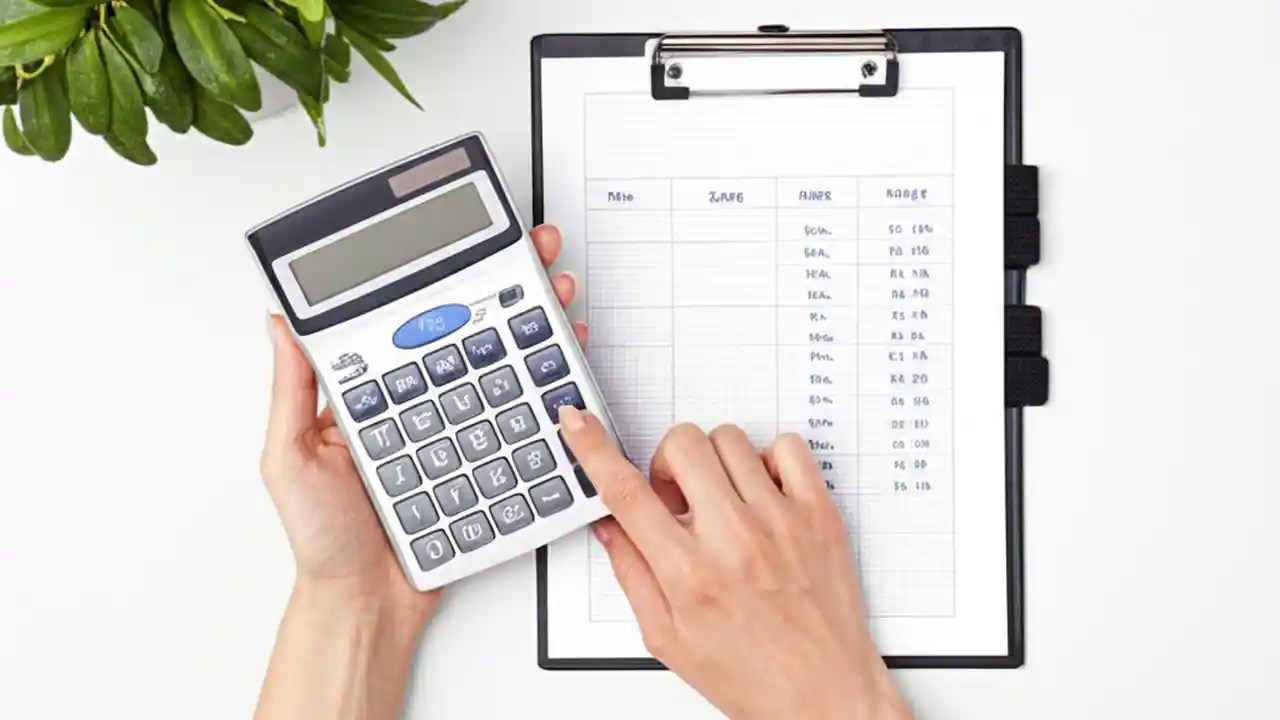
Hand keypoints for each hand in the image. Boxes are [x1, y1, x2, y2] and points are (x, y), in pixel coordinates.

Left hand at [258, 223, 583, 614]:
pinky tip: (562, 369)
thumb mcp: (288, 458)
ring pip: (502, 370)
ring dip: (536, 329)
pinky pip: (519, 423)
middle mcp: (418, 405)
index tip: (462, 247)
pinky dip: (547, 394)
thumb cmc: (321, 539)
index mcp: (372, 396)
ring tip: (558, 297)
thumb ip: (292, 392)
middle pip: (466, 334)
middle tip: (536, 254)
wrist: (364, 605)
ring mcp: (456, 432)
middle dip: (507, 288)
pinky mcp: (485, 461)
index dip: (436, 281)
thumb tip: (279, 323)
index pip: (406, 322)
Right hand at [558, 411, 912, 719]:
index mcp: (688, 574)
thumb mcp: (667, 639)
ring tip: (723, 500)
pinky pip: (788, 447)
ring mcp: (781, 522)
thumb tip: (609, 524)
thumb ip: (632, 574)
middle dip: (667, 462)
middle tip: (677, 496)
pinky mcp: (819, 514)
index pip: (625, 492)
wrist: (824, 696)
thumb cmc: (751, 676)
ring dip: (714, 461)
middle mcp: (734, 540)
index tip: (577, 421)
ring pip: (729, 438)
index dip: (592, 448)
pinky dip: (769, 459)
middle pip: (681, 445)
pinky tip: (763, 494)